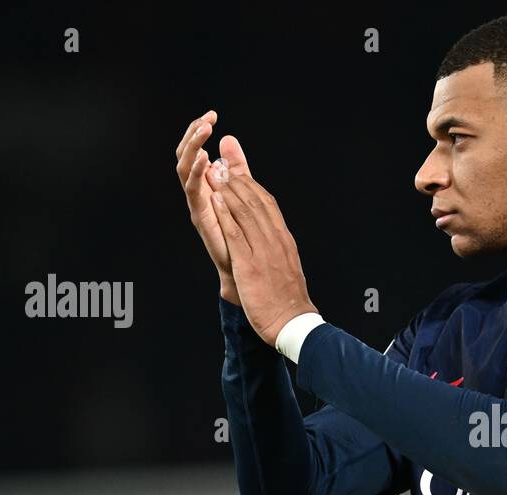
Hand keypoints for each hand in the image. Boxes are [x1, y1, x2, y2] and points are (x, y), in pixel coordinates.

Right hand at [174, 110, 251, 304]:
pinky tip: (204, 159)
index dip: (199, 131)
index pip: (196, 150)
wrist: (246, 269)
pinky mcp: (201, 216)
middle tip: (206, 120)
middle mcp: (198, 191)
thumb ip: (237, 166)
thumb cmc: (244, 233)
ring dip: (194, 148)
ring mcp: (198, 203)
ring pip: (185, 169)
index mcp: (207, 182)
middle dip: (193, 135)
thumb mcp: (243, 190)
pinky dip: (197, 173)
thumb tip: (229, 137)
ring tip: (203, 132)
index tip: (212, 114)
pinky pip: (193, 190)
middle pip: (185, 155)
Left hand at [205, 150, 316, 345]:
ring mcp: (264, 251)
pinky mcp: (250, 264)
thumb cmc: (288, 300)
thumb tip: (271, 237)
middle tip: (222, 161)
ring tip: (214, 173)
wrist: (292, 322)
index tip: (237, 170)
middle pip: (256, 201)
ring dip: (228, 189)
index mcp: (284, 240)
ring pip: (245, 212)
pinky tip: (215, 199)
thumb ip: (275, 249)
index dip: (250, 184)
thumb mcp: (285, 267)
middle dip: (237, 179)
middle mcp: (276, 239)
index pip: (267, 204)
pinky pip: (236, 233)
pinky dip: (225, 213)